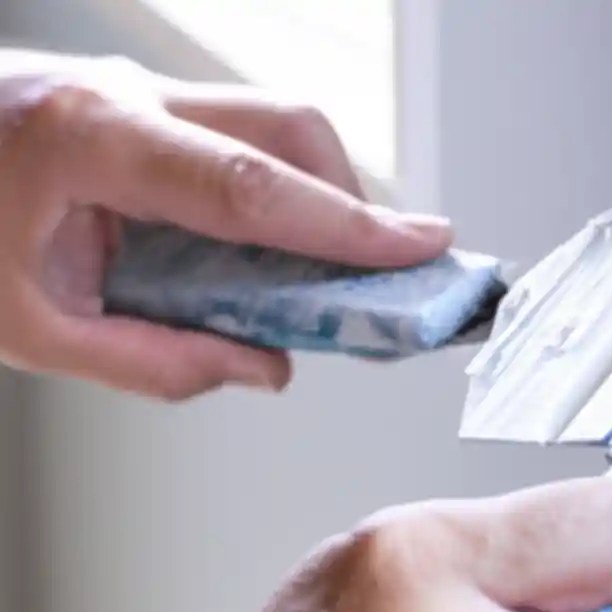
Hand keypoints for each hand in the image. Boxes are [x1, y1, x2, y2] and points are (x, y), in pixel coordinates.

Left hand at [0, 51, 451, 398]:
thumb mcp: (26, 327)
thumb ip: (153, 359)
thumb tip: (263, 368)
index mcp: (89, 143)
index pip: (248, 188)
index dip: (344, 225)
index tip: (417, 249)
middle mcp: (124, 98)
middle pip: (283, 127)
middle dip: (348, 200)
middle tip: (386, 269)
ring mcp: (133, 88)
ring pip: (268, 122)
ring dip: (311, 193)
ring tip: (321, 273)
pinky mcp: (138, 101)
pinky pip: (234, 135)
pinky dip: (269, 190)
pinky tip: (260, 247)